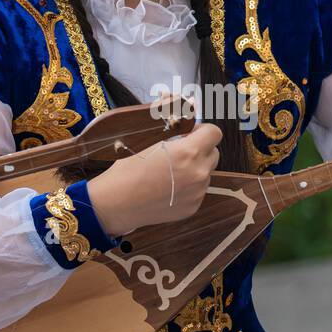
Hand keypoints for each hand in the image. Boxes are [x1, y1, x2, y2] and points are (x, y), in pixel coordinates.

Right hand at [87, 122, 222, 236]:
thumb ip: (175, 134)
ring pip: (207, 173)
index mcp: (188, 152)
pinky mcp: (193, 207)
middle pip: (214, 153)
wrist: (116, 203)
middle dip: (200, 150)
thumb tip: (190, 123)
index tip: (191, 134)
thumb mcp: (149, 142)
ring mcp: (197, 193)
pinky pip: (198, 191)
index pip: (214, 133)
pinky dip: (189, 187)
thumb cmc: (127, 170)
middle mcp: (198, 173)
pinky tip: (167, 188)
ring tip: (170, 173)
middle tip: (180, 152)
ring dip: (195, 169)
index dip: (203, 130)